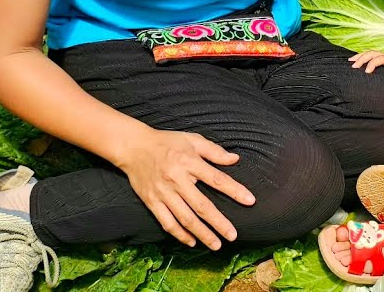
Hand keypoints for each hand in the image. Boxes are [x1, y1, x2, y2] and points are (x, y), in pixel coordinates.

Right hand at [115, 128, 254, 249]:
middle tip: (233, 235)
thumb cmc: (166, 142)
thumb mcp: (192, 139)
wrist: (133, 147)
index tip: (250, 201)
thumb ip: (214, 150)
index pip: (217, 179)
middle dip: (219, 222)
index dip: (235, 190)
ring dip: (202, 233)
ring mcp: (163, 193)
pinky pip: (167, 222)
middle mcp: (177, 179)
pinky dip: (180, 234)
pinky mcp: (151, 202)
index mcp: (190, 162)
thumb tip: (235, 159)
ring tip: (216, 245)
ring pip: (185, 218)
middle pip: (201, 205)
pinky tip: (192, 241)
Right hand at [349, 50, 383, 76]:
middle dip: (361, 58)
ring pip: (370, 54)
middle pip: (371, 53)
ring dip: (360, 57)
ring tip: (350, 62)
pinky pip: (371, 58)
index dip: (372, 64)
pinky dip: (363, 59)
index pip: (378, 58)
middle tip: (353, 67)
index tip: (366, 72)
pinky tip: (358, 63)